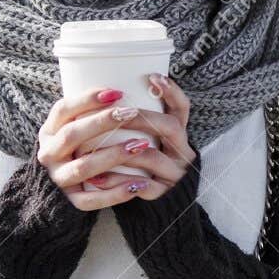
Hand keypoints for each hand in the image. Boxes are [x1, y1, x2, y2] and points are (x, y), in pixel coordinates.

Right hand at [37, 84, 157, 210]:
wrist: (55, 191)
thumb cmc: (75, 151)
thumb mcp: (72, 129)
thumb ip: (88, 115)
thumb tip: (126, 89)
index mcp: (49, 132)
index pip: (63, 110)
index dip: (87, 99)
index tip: (117, 92)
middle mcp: (48, 154)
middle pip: (72, 135)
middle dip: (102, 122)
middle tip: (131, 113)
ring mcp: (58, 178)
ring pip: (83, 167)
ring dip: (113, 155)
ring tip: (141, 145)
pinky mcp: (69, 201)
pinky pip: (91, 200)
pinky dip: (115, 193)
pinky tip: (138, 185)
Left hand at [77, 73, 197, 201]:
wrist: (157, 201)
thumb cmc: (141, 164)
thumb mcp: (146, 140)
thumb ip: (133, 122)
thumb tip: (101, 96)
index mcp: (176, 135)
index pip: (181, 109)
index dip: (171, 92)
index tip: (152, 77)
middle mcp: (181, 152)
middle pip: (170, 127)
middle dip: (143, 118)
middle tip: (119, 112)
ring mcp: (174, 174)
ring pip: (153, 158)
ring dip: (123, 151)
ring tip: (96, 147)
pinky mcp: (163, 195)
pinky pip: (142, 188)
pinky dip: (118, 183)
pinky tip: (98, 179)